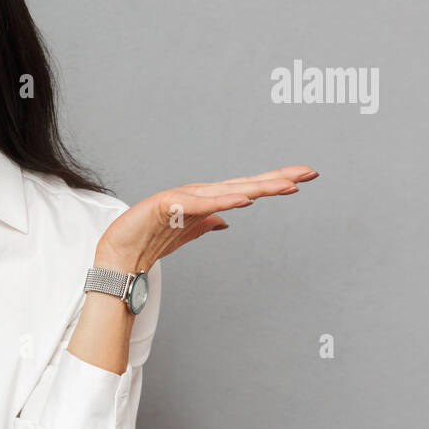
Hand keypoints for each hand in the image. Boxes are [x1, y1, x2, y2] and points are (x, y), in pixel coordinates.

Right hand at [95, 165, 318, 271]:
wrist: (119, 255)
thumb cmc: (147, 241)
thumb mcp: (185, 233)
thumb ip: (205, 224)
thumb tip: (225, 222)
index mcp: (204, 200)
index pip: (245, 188)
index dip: (274, 182)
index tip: (304, 177)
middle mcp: (197, 195)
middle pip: (244, 185)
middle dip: (277, 178)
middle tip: (309, 172)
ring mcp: (183, 199)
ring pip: (227, 191)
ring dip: (258, 187)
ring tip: (287, 186)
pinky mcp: (168, 207)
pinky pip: (200, 205)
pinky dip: (222, 201)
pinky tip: (244, 200)